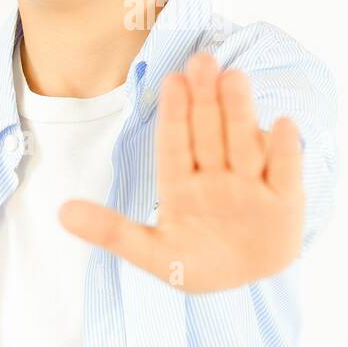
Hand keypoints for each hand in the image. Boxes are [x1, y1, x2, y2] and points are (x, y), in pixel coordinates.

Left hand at [58, 50, 304, 292]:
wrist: (248, 285)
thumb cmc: (196, 262)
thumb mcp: (153, 255)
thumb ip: (112, 233)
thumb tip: (61, 213)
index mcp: (181, 185)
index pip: (175, 145)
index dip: (174, 115)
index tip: (171, 82)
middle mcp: (216, 176)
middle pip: (210, 134)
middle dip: (206, 100)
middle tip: (201, 61)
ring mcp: (252, 185)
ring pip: (244, 143)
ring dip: (240, 112)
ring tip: (233, 78)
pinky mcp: (286, 200)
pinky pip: (286, 171)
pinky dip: (286, 151)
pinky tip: (283, 126)